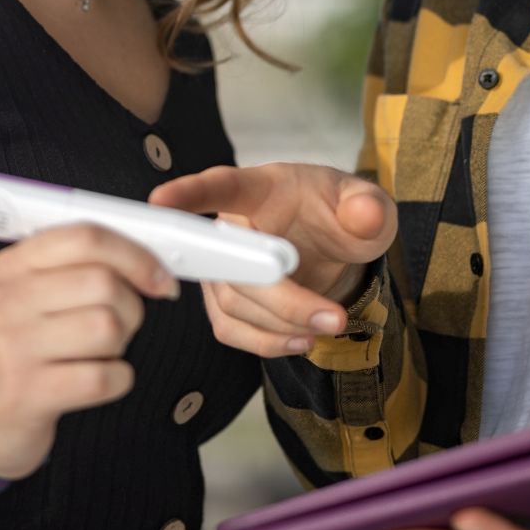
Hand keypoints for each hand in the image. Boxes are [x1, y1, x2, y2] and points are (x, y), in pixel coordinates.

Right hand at [0, 222, 177, 480]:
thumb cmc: (18, 347)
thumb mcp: (27, 295)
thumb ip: (75, 269)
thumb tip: (151, 262)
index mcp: (11, 266)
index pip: (85, 238)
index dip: (135, 255)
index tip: (158, 278)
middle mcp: (8, 300)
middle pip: (103, 282)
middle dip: (132, 306)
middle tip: (123, 325)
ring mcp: (15, 347)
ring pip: (108, 327)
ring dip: (122, 344)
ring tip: (103, 352)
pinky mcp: (29, 393)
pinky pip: (103, 377)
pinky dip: (119, 379)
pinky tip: (102, 379)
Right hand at [149, 162, 389, 356]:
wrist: (333, 247)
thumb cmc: (340, 215)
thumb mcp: (367, 207)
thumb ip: (369, 208)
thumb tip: (365, 216)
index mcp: (261, 189)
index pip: (222, 186)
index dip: (190, 194)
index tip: (159, 200)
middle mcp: (231, 226)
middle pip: (234, 265)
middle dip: (284, 300)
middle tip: (334, 318)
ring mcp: (223, 266)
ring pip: (233, 303)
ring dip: (283, 325)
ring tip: (329, 326)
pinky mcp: (225, 301)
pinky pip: (231, 329)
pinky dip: (267, 343)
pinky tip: (301, 340)